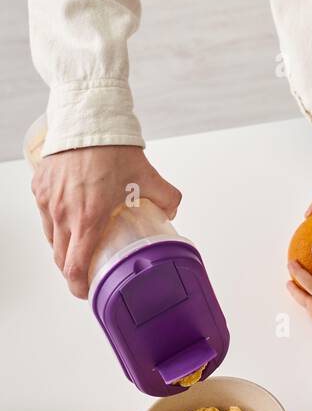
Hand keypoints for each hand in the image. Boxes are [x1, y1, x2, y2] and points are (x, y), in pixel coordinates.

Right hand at [31, 145, 181, 298]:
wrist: (87, 119)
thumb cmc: (114, 148)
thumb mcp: (147, 175)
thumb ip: (167, 197)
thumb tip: (172, 212)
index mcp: (88, 219)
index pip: (75, 267)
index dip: (79, 286)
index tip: (87, 291)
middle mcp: (63, 214)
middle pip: (60, 258)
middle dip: (73, 270)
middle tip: (88, 270)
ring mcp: (48, 201)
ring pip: (51, 237)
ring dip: (63, 246)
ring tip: (80, 243)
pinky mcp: (39, 188)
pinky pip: (45, 214)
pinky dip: (55, 221)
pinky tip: (70, 214)